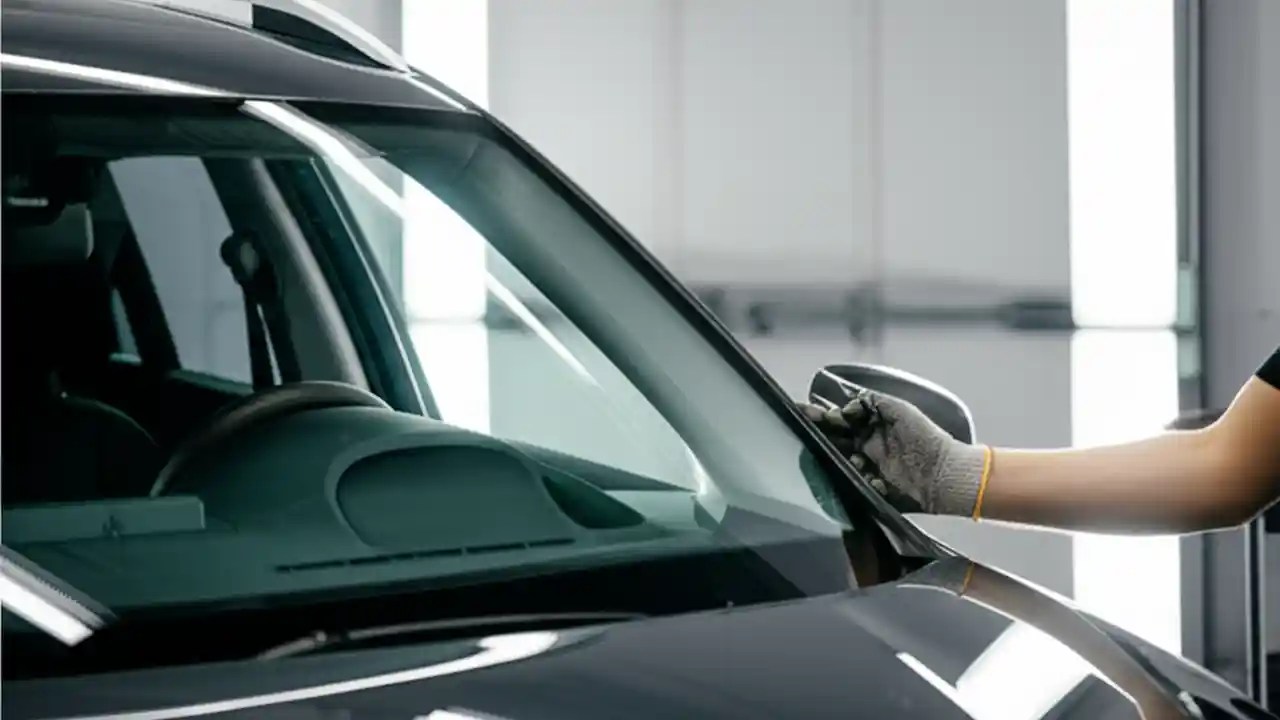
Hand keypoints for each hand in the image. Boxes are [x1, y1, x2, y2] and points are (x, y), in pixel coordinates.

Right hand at [799, 388, 988, 515]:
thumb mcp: (902, 410)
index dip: (820, 417)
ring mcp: (866, 469)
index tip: (804, 413)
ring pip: (840, 463)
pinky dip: (858, 480)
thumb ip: (874, 401)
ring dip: (842, 461)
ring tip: (859, 462)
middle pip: (833, 441)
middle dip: (819, 436)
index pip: (838, 420)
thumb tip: (846, 406)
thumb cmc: (927, 439)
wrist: (946, 476)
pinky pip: (853, 484)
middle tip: (805, 432)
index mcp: (869, 428)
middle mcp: (863, 447)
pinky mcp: (871, 489)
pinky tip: (871, 478)